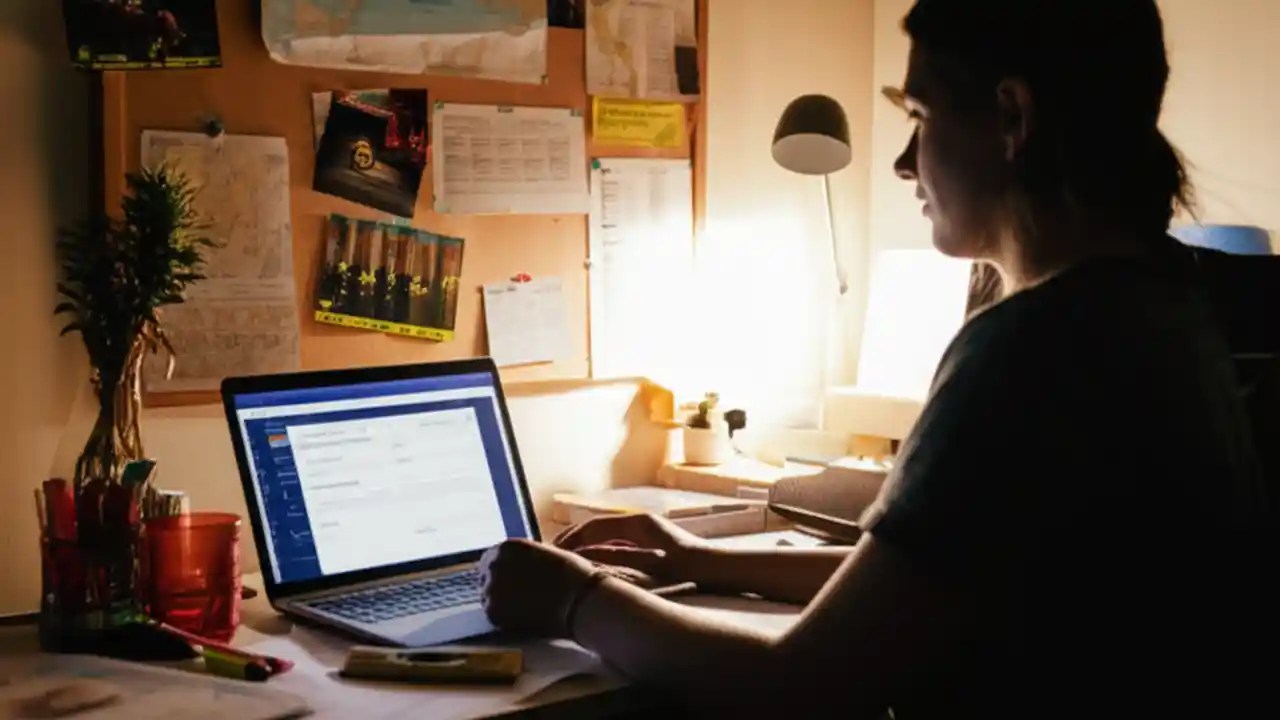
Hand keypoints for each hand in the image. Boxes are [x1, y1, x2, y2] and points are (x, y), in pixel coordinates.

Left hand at [478, 539, 597, 636]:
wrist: (578, 598)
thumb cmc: (571, 575)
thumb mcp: (544, 554)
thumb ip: (524, 559)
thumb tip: (517, 569)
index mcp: (507, 546)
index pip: (492, 558)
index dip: (501, 570)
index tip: (509, 580)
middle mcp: (494, 564)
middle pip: (485, 577)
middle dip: (498, 585)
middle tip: (514, 597)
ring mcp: (490, 588)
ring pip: (488, 597)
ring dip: (500, 602)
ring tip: (521, 609)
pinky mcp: (493, 612)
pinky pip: (493, 615)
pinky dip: (504, 618)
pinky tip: (521, 618)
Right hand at [555, 513, 707, 584]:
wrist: (715, 569)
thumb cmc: (684, 567)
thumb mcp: (645, 564)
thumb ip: (613, 559)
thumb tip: (581, 556)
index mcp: (636, 522)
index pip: (594, 526)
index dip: (572, 539)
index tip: (553, 551)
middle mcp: (638, 521)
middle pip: (598, 528)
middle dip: (574, 540)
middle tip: (552, 554)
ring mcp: (644, 530)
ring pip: (606, 535)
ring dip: (586, 545)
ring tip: (567, 560)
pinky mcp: (649, 541)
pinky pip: (617, 542)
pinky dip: (600, 550)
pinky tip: (592, 564)